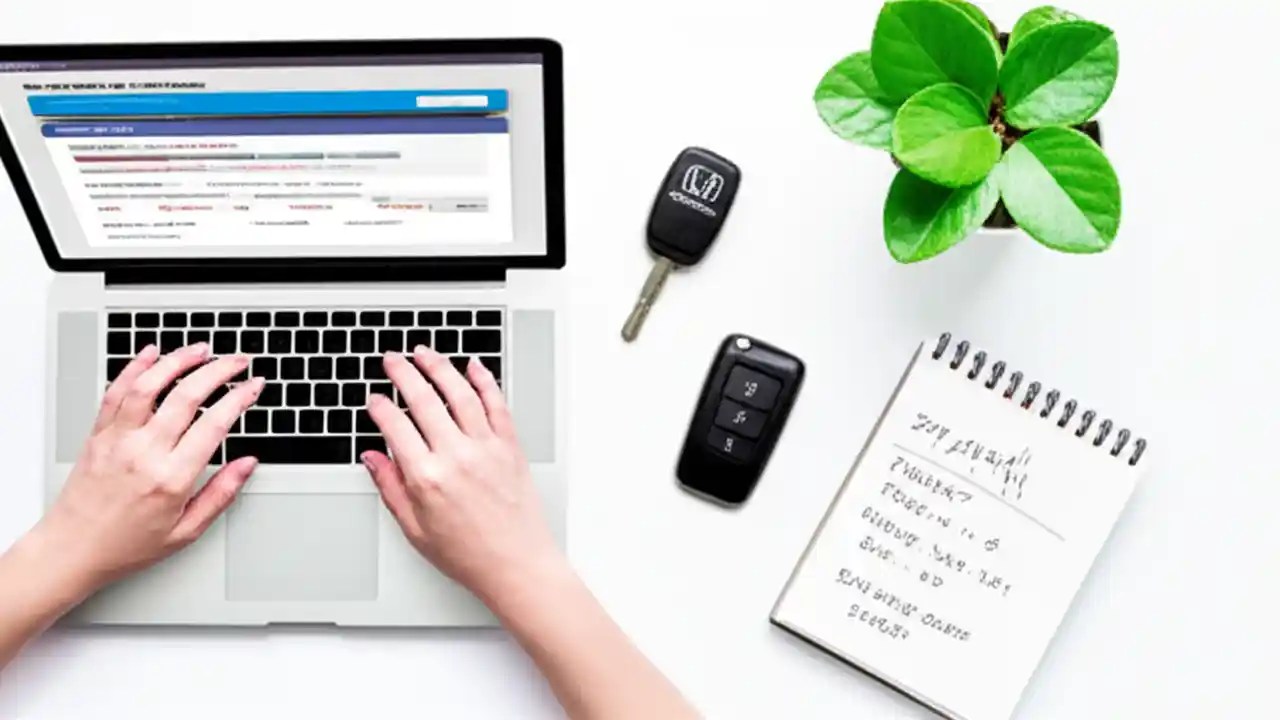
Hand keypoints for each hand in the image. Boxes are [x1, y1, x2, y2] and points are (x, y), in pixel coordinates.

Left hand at [35, 343, 263, 592]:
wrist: (72, 550)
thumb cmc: (126, 545)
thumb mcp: (186, 530)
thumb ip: (221, 494)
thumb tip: (247, 465)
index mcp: (171, 478)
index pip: (214, 424)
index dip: (240, 398)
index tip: (253, 386)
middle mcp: (143, 453)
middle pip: (186, 396)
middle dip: (218, 370)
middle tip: (236, 361)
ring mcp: (117, 440)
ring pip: (149, 385)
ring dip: (177, 361)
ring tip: (200, 349)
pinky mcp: (98, 435)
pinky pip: (115, 392)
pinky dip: (134, 367)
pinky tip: (150, 354)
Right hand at [361, 347, 562, 607]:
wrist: (517, 565)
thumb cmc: (469, 554)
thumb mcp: (415, 529)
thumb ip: (391, 488)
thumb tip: (373, 458)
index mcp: (427, 478)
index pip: (395, 427)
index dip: (379, 408)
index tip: (373, 400)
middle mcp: (456, 456)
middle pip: (424, 400)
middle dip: (403, 373)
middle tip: (392, 359)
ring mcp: (486, 448)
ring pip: (460, 393)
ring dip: (439, 367)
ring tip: (425, 353)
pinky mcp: (510, 447)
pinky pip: (497, 404)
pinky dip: (484, 381)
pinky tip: (473, 367)